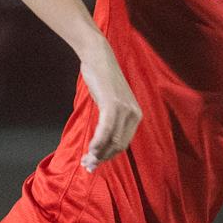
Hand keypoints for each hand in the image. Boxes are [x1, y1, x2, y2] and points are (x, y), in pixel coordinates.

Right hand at [77, 38, 140, 170]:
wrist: (98, 57)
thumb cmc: (101, 80)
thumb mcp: (111, 103)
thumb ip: (110, 121)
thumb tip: (101, 142)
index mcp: (136, 115)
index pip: (123, 144)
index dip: (108, 156)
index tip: (95, 162)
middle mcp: (134, 114)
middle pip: (119, 145)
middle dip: (102, 158)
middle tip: (87, 164)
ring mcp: (125, 110)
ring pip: (112, 141)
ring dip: (98, 153)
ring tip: (86, 159)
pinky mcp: (113, 105)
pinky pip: (106, 130)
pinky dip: (98, 142)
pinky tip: (90, 149)